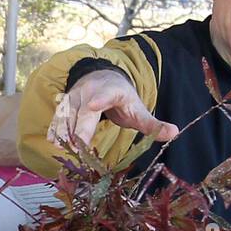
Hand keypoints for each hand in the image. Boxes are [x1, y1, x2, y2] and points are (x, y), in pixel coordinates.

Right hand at [49, 69, 178, 148]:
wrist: (100, 77)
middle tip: (79, 148)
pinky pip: (57, 119)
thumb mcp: (138, 109)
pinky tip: (55, 144)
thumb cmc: (121, 98)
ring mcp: (74, 97)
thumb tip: (175, 133)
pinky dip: (55, 132)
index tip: (93, 104)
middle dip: (80, 129)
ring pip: (68, 116)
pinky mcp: (63, 105)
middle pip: (83, 111)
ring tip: (66, 152)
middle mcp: (90, 91)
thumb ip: (153, 124)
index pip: (106, 94)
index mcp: (111, 90)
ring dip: (66, 135)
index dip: (99, 99)